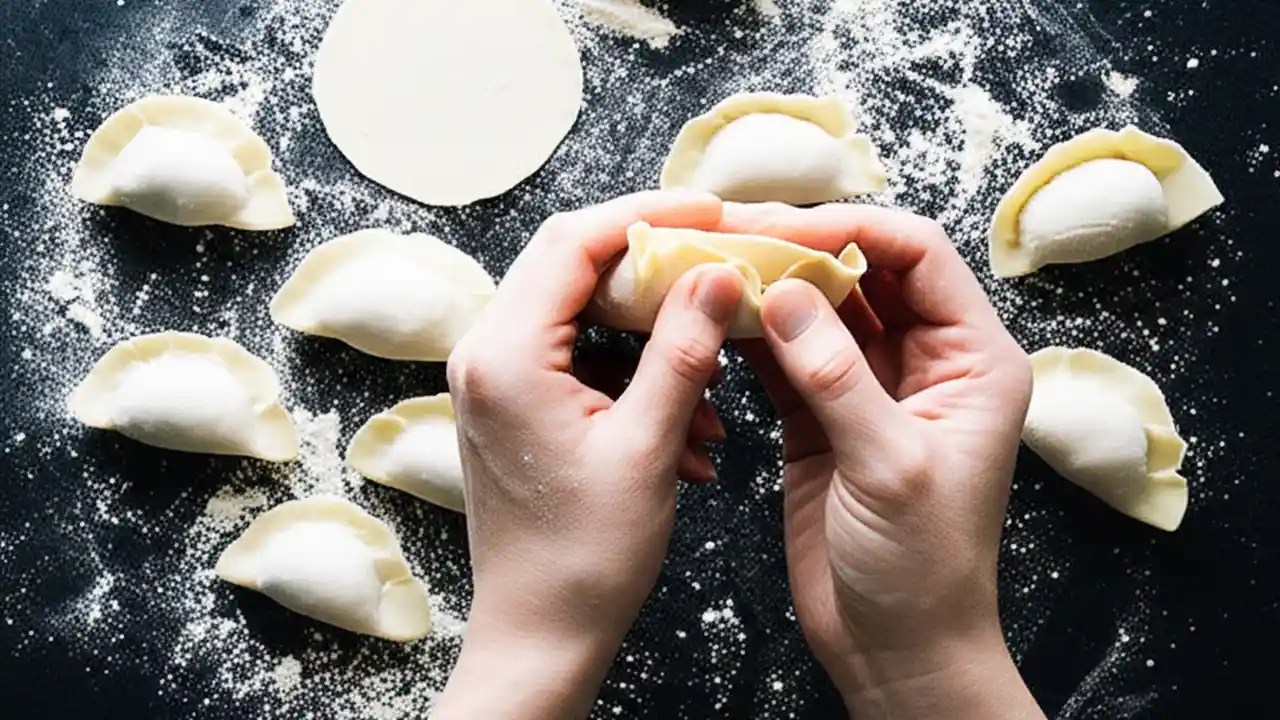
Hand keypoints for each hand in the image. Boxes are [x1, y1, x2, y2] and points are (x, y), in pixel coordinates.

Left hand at [432, 191, 742, 719]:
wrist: (540, 635)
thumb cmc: (584, 558)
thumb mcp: (647, 449)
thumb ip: (681, 352)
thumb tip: (716, 273)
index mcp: (506, 357)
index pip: (575, 242)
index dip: (648, 215)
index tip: (710, 211)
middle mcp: (485, 356)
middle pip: (574, 268)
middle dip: (655, 273)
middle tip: (720, 276)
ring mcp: (494, 380)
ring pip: (584, 318)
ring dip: (652, 344)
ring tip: (707, 403)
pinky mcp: (513, 404)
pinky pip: (580, 362)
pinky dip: (634, 381)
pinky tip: (686, 434)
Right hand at [730, 204, 1044, 718]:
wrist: (896, 649)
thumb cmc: (923, 568)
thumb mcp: (890, 465)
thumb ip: (836, 375)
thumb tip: (783, 293)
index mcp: (972, 361)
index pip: (919, 256)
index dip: (855, 229)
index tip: (786, 227)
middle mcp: (924, 362)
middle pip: (864, 273)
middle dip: (803, 249)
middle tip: (733, 236)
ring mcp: (867, 387)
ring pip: (819, 310)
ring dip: (772, 288)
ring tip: (714, 268)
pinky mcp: (820, 417)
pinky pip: (785, 356)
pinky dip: (752, 335)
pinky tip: (716, 318)